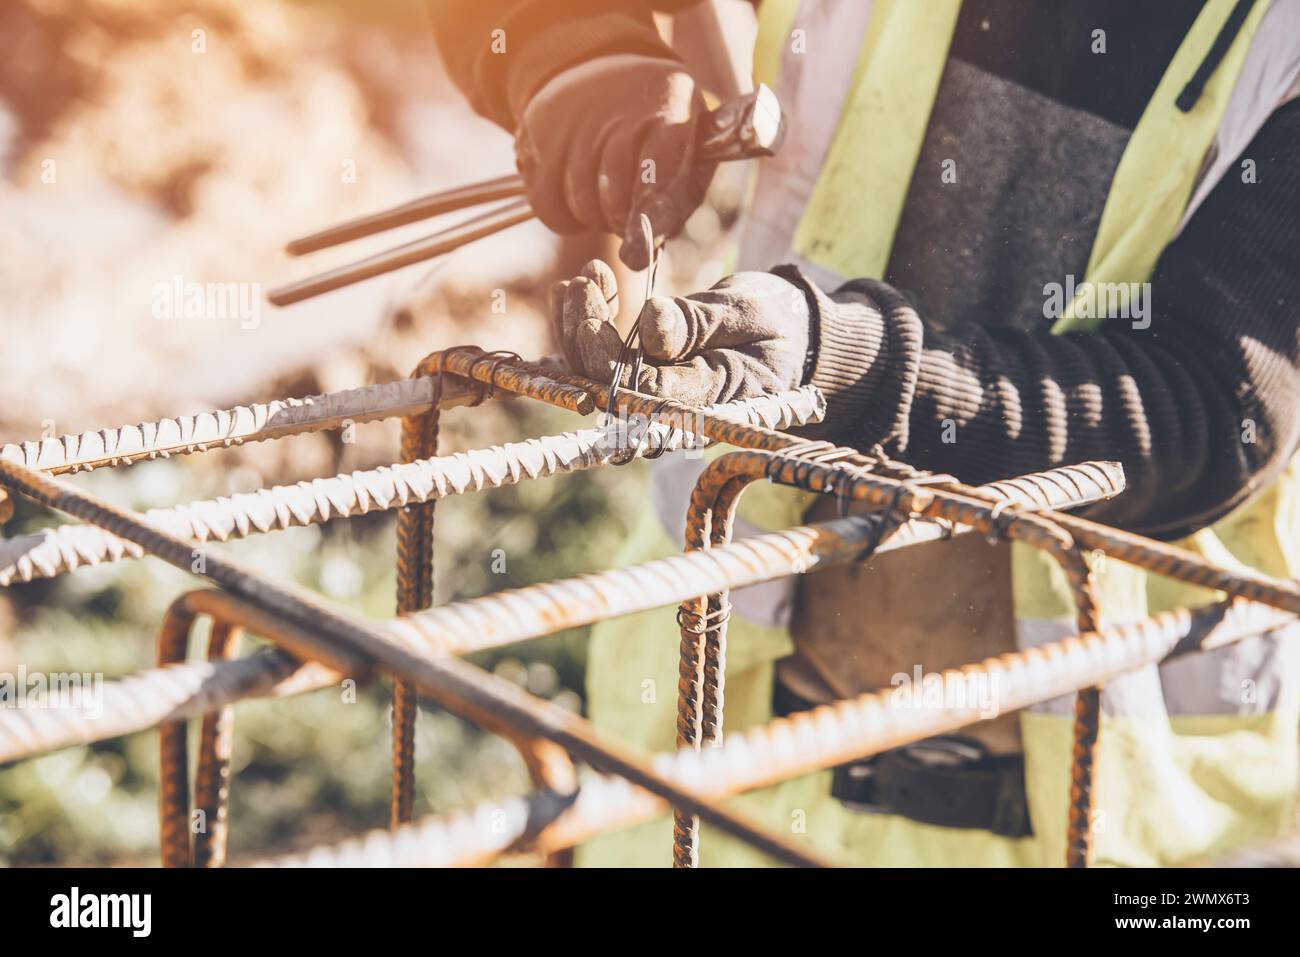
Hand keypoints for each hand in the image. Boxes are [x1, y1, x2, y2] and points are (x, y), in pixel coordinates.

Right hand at [515, 55, 715, 268]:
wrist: (601, 66)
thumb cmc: (657, 121)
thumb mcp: (688, 144)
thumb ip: (679, 197)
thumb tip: (643, 251)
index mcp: (665, 105)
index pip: (658, 166)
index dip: (649, 211)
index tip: (638, 250)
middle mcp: (612, 108)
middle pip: (614, 198)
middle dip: (626, 221)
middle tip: (632, 214)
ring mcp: (567, 120)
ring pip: (578, 205)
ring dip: (596, 219)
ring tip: (607, 200)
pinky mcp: (534, 133)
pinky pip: (545, 205)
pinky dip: (564, 218)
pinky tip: (578, 202)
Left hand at [550, 260, 811, 407]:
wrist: (788, 330)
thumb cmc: (776, 320)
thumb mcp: (746, 312)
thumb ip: (699, 323)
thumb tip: (650, 321)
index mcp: (710, 401)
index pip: (644, 394)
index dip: (609, 359)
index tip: (593, 317)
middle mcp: (677, 409)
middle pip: (612, 388)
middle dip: (586, 337)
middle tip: (581, 284)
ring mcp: (659, 396)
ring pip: (599, 375)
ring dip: (579, 328)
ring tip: (582, 280)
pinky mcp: (647, 376)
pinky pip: (604, 361)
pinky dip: (585, 326)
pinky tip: (575, 290)